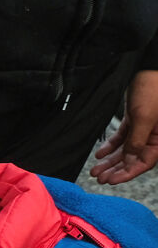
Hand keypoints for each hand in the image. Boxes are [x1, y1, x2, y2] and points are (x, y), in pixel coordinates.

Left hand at [90, 70, 157, 184]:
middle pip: (133, 159)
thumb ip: (137, 142)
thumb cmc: (154, 88)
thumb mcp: (144, 118)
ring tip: (96, 170)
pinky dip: (110, 146)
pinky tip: (100, 154)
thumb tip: (130, 161)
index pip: (145, 162)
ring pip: (125, 150)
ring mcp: (144, 128)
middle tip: (100, 178)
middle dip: (115, 169)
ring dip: (110, 161)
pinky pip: (122, 138)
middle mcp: (154, 135)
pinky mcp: (135, 120)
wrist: (150, 67)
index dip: (128, 173)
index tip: (111, 180)